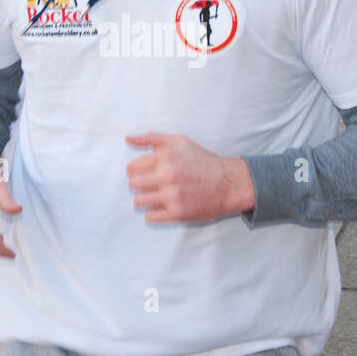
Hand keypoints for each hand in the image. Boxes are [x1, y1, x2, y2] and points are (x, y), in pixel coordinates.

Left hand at [125, 132, 255, 223]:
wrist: (229, 183)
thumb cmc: (203, 161)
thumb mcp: (180, 142)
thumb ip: (152, 138)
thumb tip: (127, 138)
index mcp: (165, 157)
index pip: (131, 168)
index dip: (137, 172)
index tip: (148, 174)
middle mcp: (167, 175)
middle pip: (132, 185)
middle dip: (140, 186)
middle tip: (153, 186)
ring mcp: (172, 195)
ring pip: (138, 202)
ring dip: (145, 200)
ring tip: (158, 197)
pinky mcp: (178, 213)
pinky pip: (151, 217)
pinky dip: (154, 214)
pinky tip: (164, 208)